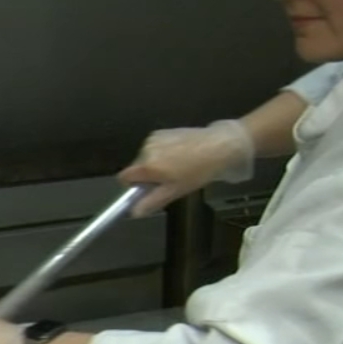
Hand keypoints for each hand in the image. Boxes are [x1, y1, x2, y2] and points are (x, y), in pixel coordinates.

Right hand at [118, 119, 254, 216]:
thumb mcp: (174, 192)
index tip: (145, 191)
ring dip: (155, 163)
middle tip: (168, 180)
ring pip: (146, 157)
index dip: (132, 187)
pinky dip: (163, 152)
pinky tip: (180, 155)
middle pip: (136, 167)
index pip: (123, 177)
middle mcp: (145, 150)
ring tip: (178, 167)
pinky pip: (155, 146)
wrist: (219, 146)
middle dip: (146, 175)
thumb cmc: (196, 172)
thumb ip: (151, 202)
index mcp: (145, 166)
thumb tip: (134, 212)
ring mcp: (154, 138)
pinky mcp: (163, 131)